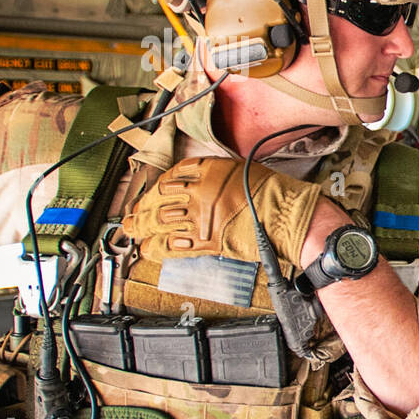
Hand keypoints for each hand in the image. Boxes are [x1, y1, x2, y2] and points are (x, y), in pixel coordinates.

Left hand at [123, 156, 327, 269]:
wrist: (288, 216)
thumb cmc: (272, 192)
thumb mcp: (240, 169)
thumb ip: (214, 175)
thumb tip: (197, 183)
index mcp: (207, 171)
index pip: (170, 178)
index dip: (155, 189)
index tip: (149, 194)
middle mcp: (199, 193)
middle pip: (158, 200)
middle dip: (141, 210)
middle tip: (131, 217)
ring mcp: (201, 218)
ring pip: (160, 223)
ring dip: (142, 229)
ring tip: (133, 232)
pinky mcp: (207, 241)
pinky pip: (174, 246)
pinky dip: (158, 249)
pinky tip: (150, 249)